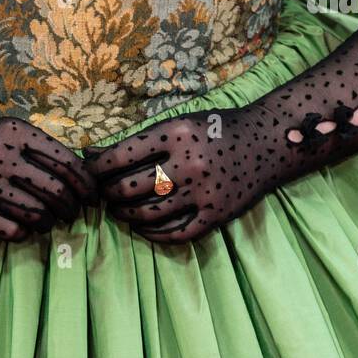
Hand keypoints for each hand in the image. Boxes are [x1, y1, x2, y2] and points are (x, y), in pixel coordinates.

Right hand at [0, 113, 99, 242]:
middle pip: (56, 191)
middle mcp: (2, 154)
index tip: (91, 197)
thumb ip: (37, 148)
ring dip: (49, 223)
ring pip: (37, 213)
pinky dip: (25, 233)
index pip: (66, 162)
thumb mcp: (5, 131)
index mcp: (16, 131)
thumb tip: (80, 177)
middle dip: (71, 208)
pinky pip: (12, 230)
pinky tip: (24, 229)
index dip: (85, 184)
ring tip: (48, 223)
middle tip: (72, 214)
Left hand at [83, 108, 258, 245]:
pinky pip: (176, 234)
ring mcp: (204, 192)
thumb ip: (140, 141)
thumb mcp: (180, 123)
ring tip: (118, 210)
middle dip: (108, 195)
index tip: (88, 174)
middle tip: (101, 195)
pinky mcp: (217, 215)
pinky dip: (153, 235)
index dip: (97, 169)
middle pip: (131, 188)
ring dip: (126, 215)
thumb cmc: (217, 127)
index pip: (122, 155)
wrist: (269, 141)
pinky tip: (143, 228)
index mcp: (177, 132)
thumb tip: (92, 155)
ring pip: (149, 214)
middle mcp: (189, 162)